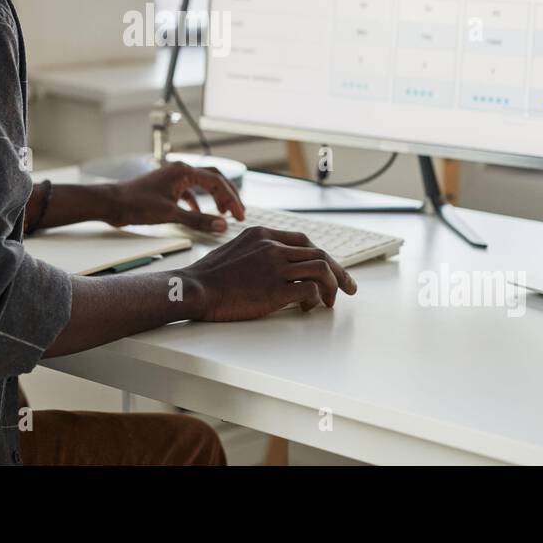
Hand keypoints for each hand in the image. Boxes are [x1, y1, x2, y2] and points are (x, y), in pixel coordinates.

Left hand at [106, 161, 245, 232]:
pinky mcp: (165, 186)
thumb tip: (222, 225)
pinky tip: (198, 212)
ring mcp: (172, 177)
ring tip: (222, 213)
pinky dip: (198, 201)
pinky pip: (188, 190)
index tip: (239, 215)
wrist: (112, 203)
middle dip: (227, 195)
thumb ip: (198, 220)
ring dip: (214, 197)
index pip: (217, 182)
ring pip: (201, 184)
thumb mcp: (171, 214)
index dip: (232, 199)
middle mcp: (179, 170)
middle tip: (238, 212)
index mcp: (183, 171)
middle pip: (213, 179)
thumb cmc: (136, 205)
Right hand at [179, 226, 357, 319]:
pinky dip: (316, 300)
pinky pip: (309, 291)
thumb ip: (257, 251)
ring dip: (332, 287)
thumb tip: (276, 265)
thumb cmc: (208, 275)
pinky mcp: (274, 290)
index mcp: (262, 234)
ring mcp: (274, 267)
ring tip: (330, 302)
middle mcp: (272, 247)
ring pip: (321, 269)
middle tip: (349, 287)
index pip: (304, 240)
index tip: (330, 270)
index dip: (321, 256)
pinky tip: (309, 309)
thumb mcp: (234, 248)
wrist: (193, 288)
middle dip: (340, 272)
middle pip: (320, 253)